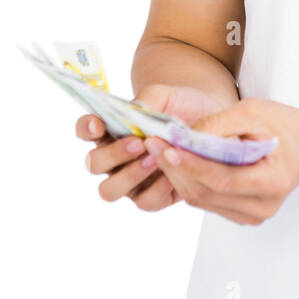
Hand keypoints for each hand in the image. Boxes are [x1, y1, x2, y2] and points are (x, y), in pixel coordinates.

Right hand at [76, 83, 226, 212]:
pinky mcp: (152, 197)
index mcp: (110, 130)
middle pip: (93, 164)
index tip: (99, 123)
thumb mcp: (165, 96)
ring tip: (154, 159)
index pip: (85, 130)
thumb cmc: (181, 106)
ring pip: (110, 190)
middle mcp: (114, 159)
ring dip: (129, 175)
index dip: (86, 128)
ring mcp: (130, 180)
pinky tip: (172, 175)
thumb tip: (134, 117)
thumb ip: (145, 103)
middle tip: (139, 142)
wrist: (212, 122)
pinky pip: (144, 201)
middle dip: (113, 154)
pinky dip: (157, 189)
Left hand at [143, 97, 298, 226]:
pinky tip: (177, 161)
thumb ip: (220, 125)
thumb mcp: (255, 112)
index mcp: (273, 182)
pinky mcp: (243, 215)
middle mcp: (263, 207)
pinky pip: (207, 201)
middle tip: (152, 142)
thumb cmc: (284, 125)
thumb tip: (183, 137)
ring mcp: (253, 216)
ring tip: (159, 148)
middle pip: (206, 193)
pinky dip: (189, 181)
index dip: (191, 164)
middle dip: (176, 167)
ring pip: (202, 199)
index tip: (166, 145)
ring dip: (177, 175)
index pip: (222, 179)